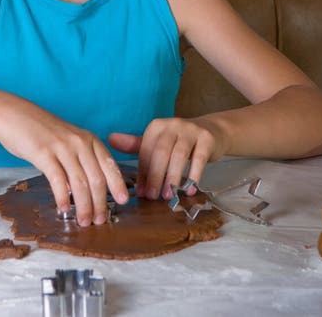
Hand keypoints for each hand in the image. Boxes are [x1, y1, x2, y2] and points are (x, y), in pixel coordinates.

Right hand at [0, 102, 129, 224]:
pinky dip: (62, 197)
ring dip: (84, 205)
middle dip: (100, 203)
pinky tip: (63, 208)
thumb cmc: (41, 131)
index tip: (123, 200)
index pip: (108, 164)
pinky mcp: (43, 153)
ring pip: (80, 182)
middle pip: (96, 178)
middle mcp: (78, 142)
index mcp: (88, 138)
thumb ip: (79, 160)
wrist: (14, 115)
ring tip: (84, 221)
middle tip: (100, 220)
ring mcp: (61, 147)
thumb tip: (87, 190)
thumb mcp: (68, 140)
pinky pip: (57, 180)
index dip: (117, 184)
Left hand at [108, 116, 227, 198]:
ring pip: (179, 156)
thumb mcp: (157, 141)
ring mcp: (191, 130)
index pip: (146, 151)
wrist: (211, 132)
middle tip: (153, 197)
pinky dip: (194, 176)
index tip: (141, 193)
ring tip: (169, 196)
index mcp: (156, 126)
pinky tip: (189, 190)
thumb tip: (110, 139)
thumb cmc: (179, 141)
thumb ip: (135, 144)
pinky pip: (199, 159)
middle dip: (155, 177)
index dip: (142, 173)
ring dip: (172, 178)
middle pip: (161, 153)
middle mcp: (172, 124)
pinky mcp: (206, 138)